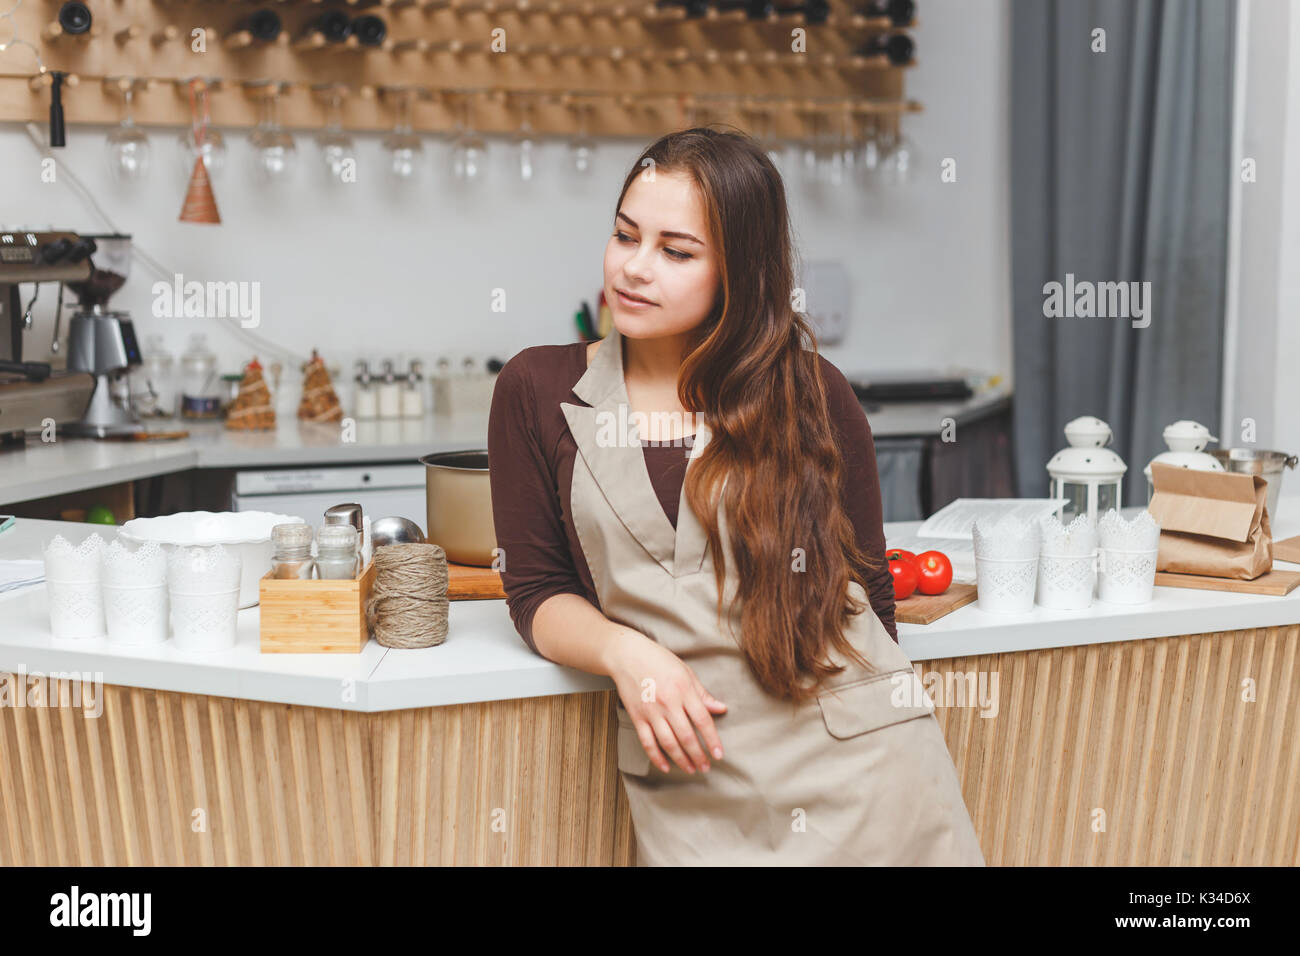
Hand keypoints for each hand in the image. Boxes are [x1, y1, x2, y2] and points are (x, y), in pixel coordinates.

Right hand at [603, 626, 726, 774]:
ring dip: (681, 760)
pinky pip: (647, 742)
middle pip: (686, 736)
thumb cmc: (659, 660)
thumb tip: (721, 709)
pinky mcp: (637, 717)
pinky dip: (656, 757)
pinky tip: (666, 767)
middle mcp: (668, 703)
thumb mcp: (686, 672)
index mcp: (684, 690)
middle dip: (698, 755)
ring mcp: (651, 711)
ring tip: (691, 770)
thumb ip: (702, 694)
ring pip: (668, 743)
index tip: (719, 754)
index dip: (712, 740)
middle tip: (706, 768)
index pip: (703, 720)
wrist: (627, 655)